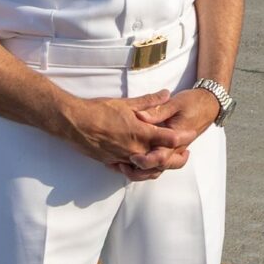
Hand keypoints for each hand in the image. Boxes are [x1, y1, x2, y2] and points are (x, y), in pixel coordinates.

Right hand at [57, 90, 196, 174]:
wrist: (72, 122)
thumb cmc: (98, 110)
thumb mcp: (126, 103)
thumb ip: (149, 101)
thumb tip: (166, 93)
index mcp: (140, 133)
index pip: (169, 139)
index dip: (183, 137)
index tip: (191, 134)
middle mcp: (133, 149)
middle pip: (161, 159)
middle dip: (175, 157)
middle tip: (185, 153)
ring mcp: (122, 158)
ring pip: (146, 168)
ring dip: (158, 166)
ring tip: (166, 160)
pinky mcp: (111, 162)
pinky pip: (129, 170)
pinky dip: (139, 168)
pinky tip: (143, 163)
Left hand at [128, 88, 221, 170]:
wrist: (209, 105)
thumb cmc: (193, 103)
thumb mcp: (176, 103)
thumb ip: (157, 111)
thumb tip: (139, 116)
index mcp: (177, 138)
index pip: (161, 156)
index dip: (146, 160)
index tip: (131, 157)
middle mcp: (176, 148)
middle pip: (158, 168)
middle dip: (139, 171)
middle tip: (123, 165)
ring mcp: (175, 150)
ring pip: (159, 170)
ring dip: (142, 172)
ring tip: (124, 166)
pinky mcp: (172, 149)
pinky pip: (159, 165)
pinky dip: (146, 168)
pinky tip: (132, 162)